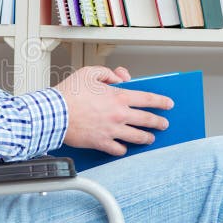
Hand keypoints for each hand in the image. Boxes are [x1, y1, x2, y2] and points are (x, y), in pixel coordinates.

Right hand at [53, 66, 172, 155]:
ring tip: (150, 138)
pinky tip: (124, 148)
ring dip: (147, 138)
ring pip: (137, 137)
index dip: (161, 102)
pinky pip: (119, 150)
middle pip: (147, 120)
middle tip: (163, 124)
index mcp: (118, 97)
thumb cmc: (69, 94)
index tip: (168, 104)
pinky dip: (123, 149)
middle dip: (159, 122)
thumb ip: (108, 72)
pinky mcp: (102, 143)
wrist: (55, 113)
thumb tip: (121, 77)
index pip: (148, 99)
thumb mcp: (89, 72)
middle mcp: (119, 115)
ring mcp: (112, 130)